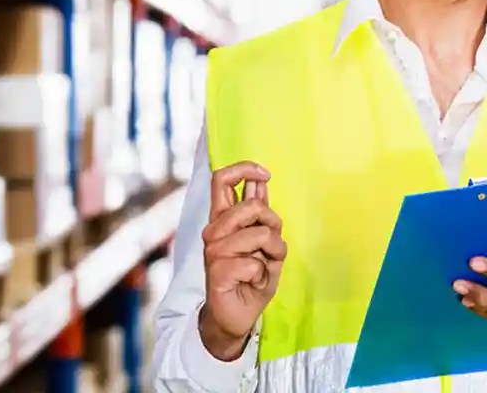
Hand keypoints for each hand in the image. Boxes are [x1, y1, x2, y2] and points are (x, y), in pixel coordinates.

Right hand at [199, 161, 286, 360]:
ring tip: (263, 267)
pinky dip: (264, 274)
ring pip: (259, 234)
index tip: (265, 175)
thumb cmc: (250, 278)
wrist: (237, 316)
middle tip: (270, 246)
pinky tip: (253, 282)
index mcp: (222, 219)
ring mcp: (213, 251)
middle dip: (272, 223)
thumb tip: (260, 180)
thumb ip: (258, 213)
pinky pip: (255, 263)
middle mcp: (214, 231)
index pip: (221, 179)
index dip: (245, 169)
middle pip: (249, 205)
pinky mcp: (217, 271)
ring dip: (273, 253)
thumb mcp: (262, 240)